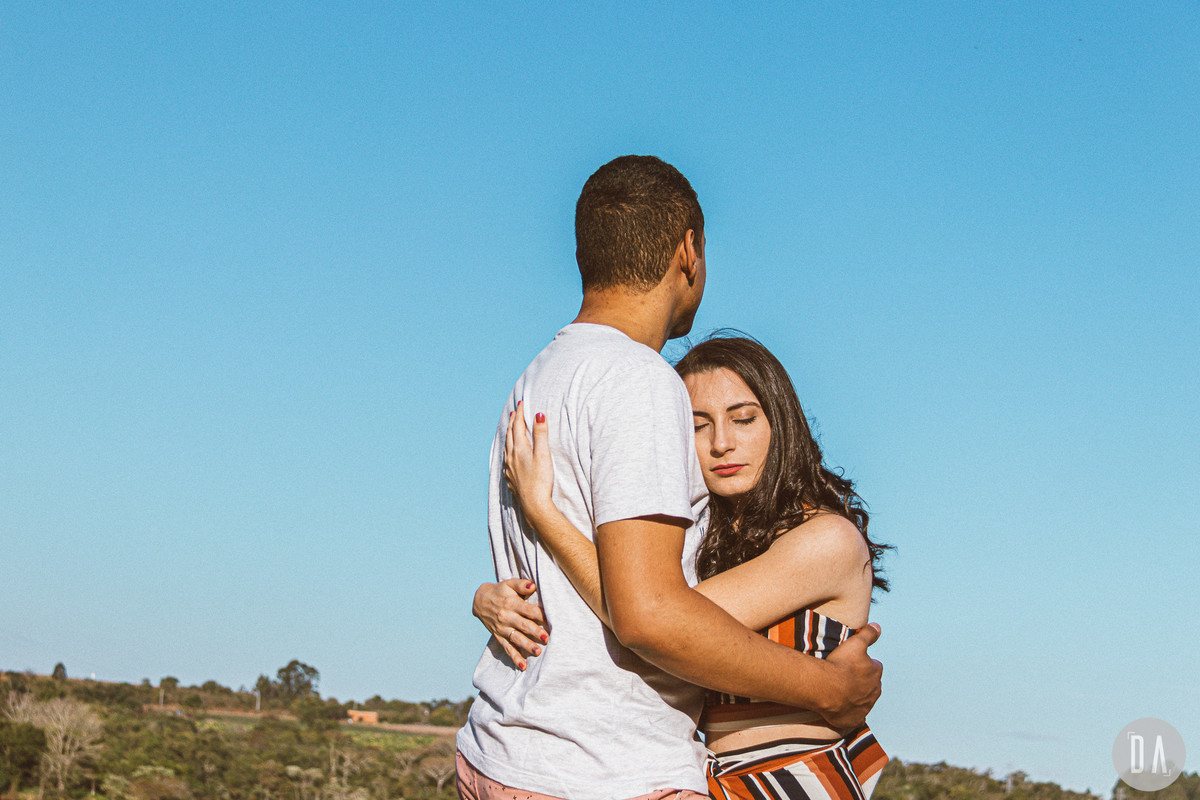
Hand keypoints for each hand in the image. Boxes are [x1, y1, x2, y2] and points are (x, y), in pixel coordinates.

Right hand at [472, 578, 548, 670]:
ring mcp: (502, 628)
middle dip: (535, 632)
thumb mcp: (508, 584)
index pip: (527, 610)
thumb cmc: (500, 591)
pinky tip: (523, 666)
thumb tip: (533, 586)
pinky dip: (515, 657)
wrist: (480, 600)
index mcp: (511, 603)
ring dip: (527, 646)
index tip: (551, 619)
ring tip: (538, 652)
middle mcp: (507, 617)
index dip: (539, 615)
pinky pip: (507, 648)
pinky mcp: (499, 636)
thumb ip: (521, 585)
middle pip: (523, 625)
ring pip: (516, 638)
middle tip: (547, 638)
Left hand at [504, 401, 553, 521]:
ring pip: (506, 446)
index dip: (520, 413)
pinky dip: (508, 449)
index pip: (518, 426)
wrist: (534, 505)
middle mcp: (511, 457)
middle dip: (513, 421)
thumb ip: (541, 434)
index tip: (522, 403)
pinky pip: (506, 458)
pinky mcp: (511, 478)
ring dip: (509, 434)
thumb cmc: (541, 480)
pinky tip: (509, 454)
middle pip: (510, 434)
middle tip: (515, 412)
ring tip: (511, 428)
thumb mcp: (544, 454)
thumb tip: (538, 414)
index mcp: (519, 449)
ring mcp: (509, 468)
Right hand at [820, 622, 882, 728]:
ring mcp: (865, 707)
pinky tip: (842, 710)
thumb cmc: (841, 665)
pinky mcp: (855, 719)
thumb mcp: (855, 643)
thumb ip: (868, 634)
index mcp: (876, 672)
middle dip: (862, 682)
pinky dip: (851, 714)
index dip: (864, 664)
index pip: (875, 666)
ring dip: (856, 697)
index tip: (853, 664)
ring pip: (864, 701)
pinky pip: (855, 717)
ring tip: (841, 692)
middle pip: (871, 685)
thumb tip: (878, 626)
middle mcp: (874, 691)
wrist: (828, 690)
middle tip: (846, 677)